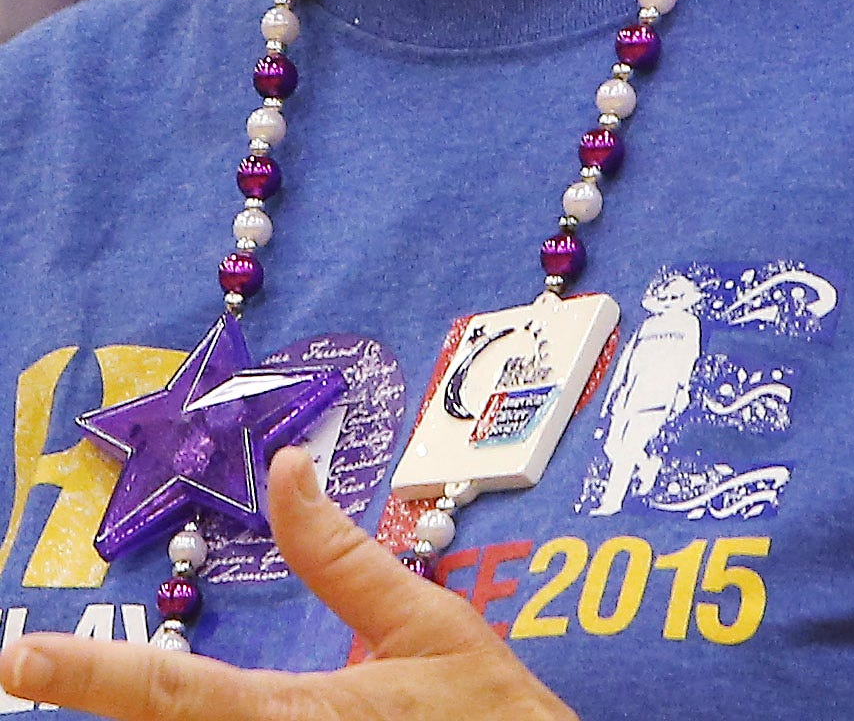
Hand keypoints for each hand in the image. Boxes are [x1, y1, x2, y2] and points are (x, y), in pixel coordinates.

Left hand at [0, 448, 574, 720]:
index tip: (23, 660)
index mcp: (300, 714)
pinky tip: (221, 715)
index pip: (173, 692)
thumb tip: (287, 472)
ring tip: (140, 685)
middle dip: (117, 703)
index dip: (89, 677)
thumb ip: (343, 556)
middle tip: (59, 671)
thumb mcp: (430, 623)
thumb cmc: (491, 714)